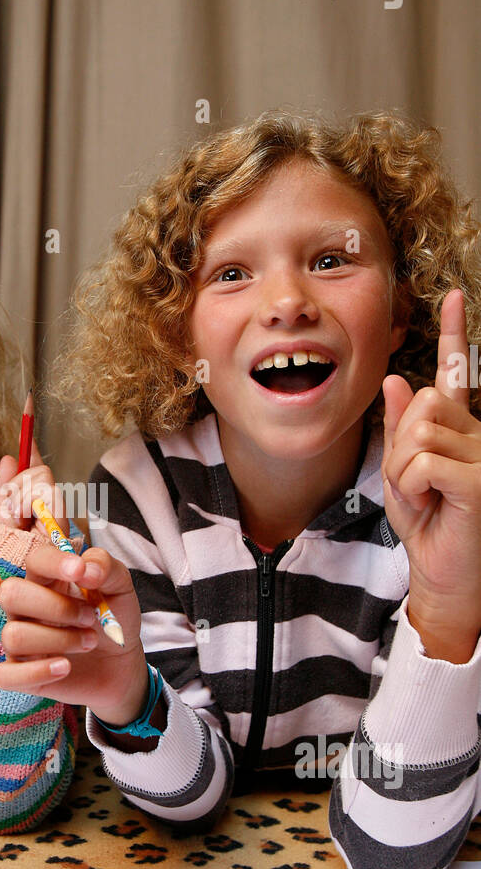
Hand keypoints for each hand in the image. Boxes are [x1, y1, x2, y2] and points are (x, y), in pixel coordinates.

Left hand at [0, 437, 69, 535]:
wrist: (4, 572)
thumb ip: (2, 488)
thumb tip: (9, 459)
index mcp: (34, 509)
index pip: (37, 475)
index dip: (32, 453)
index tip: (24, 435)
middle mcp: (49, 512)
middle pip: (42, 472)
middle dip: (21, 483)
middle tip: (12, 507)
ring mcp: (58, 520)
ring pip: (45, 480)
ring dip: (23, 496)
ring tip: (17, 517)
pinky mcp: (63, 526)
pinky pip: (50, 494)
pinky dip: (31, 501)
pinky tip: (23, 515)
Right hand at [0, 544, 151, 721]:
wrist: (122, 664)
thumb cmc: (113, 620)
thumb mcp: (120, 587)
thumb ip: (105, 566)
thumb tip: (86, 568)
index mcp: (46, 580)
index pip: (34, 560)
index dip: (53, 562)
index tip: (80, 571)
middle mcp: (26, 608)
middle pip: (10, 594)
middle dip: (55, 607)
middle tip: (90, 617)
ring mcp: (20, 641)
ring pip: (14, 636)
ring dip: (60, 640)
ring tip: (89, 642)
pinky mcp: (20, 674)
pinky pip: (6, 675)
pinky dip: (37, 672)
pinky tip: (64, 667)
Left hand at [381, 288, 480, 659]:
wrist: (445, 573)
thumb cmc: (428, 526)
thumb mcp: (403, 474)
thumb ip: (400, 429)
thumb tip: (397, 381)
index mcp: (459, 430)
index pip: (457, 372)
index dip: (454, 332)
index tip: (452, 295)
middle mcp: (477, 435)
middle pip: (421, 405)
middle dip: (401, 447)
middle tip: (415, 485)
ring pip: (417, 435)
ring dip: (404, 474)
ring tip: (425, 498)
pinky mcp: (479, 479)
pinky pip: (422, 462)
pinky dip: (413, 487)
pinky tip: (432, 506)